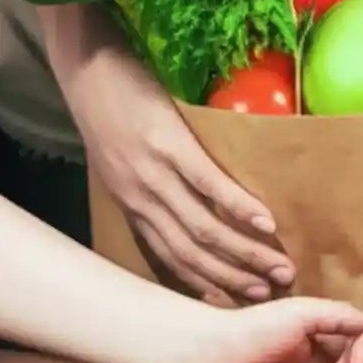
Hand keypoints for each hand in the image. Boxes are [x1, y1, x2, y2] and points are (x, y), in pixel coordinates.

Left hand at [61, 35, 294, 302]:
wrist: (82, 61)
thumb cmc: (104, 104)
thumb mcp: (118, 157)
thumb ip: (147, 185)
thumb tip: (182, 202)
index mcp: (129, 204)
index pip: (169, 259)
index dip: (205, 283)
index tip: (238, 301)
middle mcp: (140, 199)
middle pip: (191, 253)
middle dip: (234, 279)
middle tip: (274, 292)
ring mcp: (152, 174)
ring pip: (203, 229)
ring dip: (245, 253)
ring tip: (280, 267)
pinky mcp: (166, 143)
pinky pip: (208, 184)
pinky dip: (238, 207)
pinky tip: (266, 222)